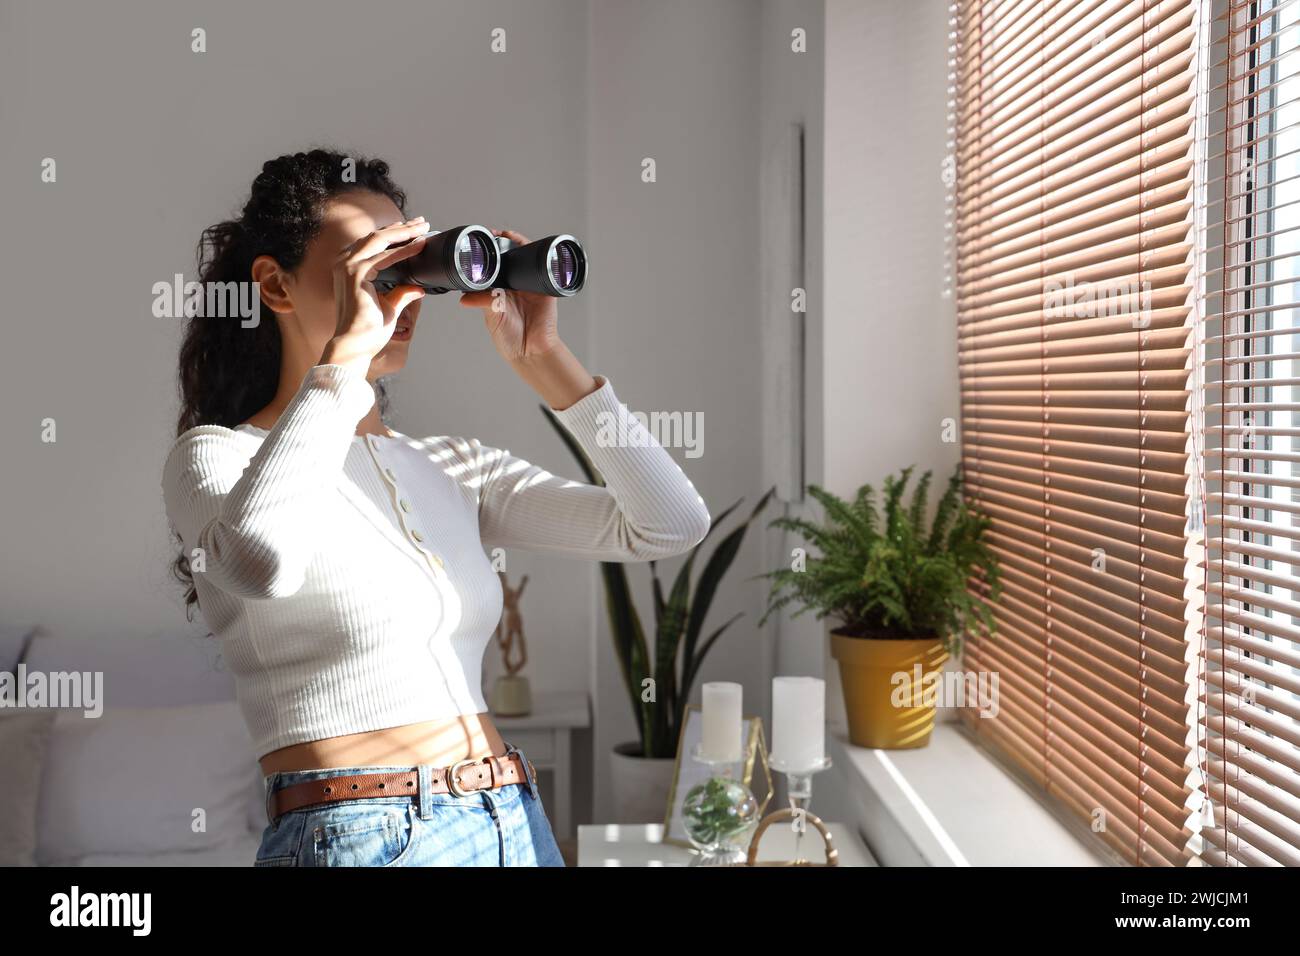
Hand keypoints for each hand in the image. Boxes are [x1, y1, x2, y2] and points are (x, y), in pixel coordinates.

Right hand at [321, 217, 430, 371]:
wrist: (355, 345)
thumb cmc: (368, 331)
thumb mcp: (389, 307)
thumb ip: (402, 294)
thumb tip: (418, 289)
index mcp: (348, 268)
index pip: (372, 244)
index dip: (393, 235)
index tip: (412, 230)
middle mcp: (344, 263)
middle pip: (375, 236)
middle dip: (401, 228)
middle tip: (422, 222)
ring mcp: (348, 266)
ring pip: (379, 239)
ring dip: (403, 232)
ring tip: (423, 227)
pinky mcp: (356, 273)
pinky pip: (385, 256)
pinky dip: (404, 250)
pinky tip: (420, 245)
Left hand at [458, 228, 560, 362]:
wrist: (531, 351)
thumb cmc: (509, 338)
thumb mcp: (492, 317)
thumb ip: (483, 302)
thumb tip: (464, 298)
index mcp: (498, 288)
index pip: (493, 264)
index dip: (488, 251)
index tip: (481, 240)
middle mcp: (514, 283)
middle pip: (510, 256)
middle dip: (503, 243)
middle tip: (495, 234)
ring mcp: (531, 284)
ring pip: (526, 258)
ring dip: (520, 245)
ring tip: (510, 237)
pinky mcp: (547, 288)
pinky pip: (546, 269)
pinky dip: (542, 256)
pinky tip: (534, 249)